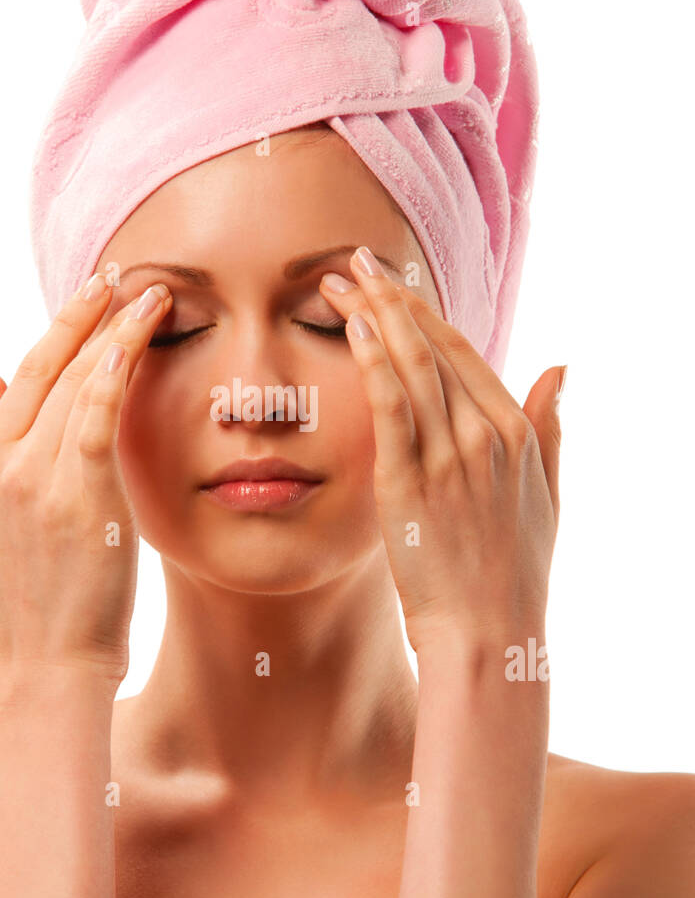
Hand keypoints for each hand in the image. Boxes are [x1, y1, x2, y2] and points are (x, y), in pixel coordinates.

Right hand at [0, 273, 172, 692]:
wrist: (45, 665)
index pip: (24, 376)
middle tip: (118, 274)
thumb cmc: (33, 599)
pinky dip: (115, 372)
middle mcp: (2, 462)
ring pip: (76, 384)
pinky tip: (136, 338)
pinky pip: (95, 418)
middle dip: (84, 314)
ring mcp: (35, 478)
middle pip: (47, 367)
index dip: (59, 330)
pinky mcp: (77, 496)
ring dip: (113, 331)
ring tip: (146, 293)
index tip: (89, 295)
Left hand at [320, 249, 563, 656]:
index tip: (394, 286)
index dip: (424, 313)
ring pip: (408, 364)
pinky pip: (391, 405)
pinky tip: (351, 326)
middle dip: (389, 297)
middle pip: (430, 346)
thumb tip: (561, 367)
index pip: (464, 352)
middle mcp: (485, 432)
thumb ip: (550, 427)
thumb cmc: (513, 575)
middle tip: (353, 262)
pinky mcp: (411, 479)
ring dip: (370, 314)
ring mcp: (449, 454)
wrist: (489, 635)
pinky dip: (372, 360)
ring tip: (337, 281)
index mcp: (515, 431)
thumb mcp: (548, 495)